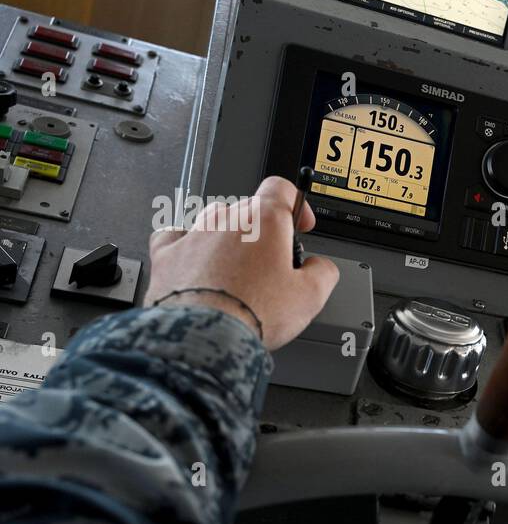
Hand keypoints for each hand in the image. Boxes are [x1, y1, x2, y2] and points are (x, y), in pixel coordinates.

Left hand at [144, 176, 338, 350]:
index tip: (299, 223)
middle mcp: (227, 219)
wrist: (203, 335)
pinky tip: (198, 262)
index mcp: (264, 221)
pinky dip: (188, 245)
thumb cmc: (251, 313)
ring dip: (228, 237)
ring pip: (214, 220)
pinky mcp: (167, 253)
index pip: (281, 188)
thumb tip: (320, 267)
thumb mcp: (311, 297)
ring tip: (236, 270)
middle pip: (250, 210)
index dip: (295, 203)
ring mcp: (194, 234)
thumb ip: (324, 272)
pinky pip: (176, 236)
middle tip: (272, 265)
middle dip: (263, 232)